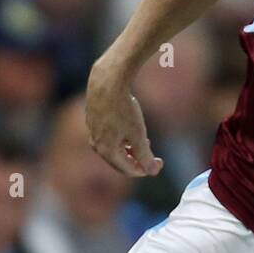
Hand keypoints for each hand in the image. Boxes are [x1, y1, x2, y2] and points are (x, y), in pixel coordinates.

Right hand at [86, 59, 163, 176]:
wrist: (108, 81)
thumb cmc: (123, 107)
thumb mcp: (138, 134)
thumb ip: (145, 156)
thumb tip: (152, 171)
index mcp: (106, 151)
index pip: (129, 170)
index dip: (146, 170)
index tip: (160, 163)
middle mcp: (96, 144)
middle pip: (120, 161)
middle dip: (137, 161)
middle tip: (153, 155)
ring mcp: (92, 132)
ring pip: (114, 149)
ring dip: (130, 150)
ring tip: (144, 141)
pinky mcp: (93, 120)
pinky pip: (108, 137)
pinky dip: (121, 139)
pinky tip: (130, 129)